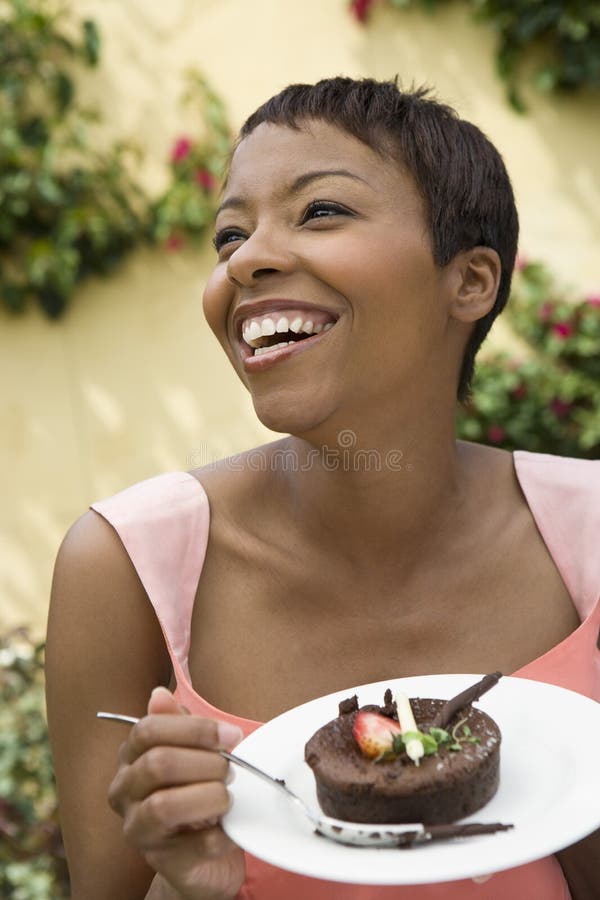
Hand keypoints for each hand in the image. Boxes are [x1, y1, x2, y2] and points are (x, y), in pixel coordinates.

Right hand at [108, 687, 244, 899]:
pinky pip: (193, 845)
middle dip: (206, 762)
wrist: (204, 857)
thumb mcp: (192, 753)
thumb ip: (178, 724)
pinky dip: (221, 833)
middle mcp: (124, 792)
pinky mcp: (162, 863)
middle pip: (158, 763)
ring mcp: (139, 829)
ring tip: (228, 797)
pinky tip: (231, 827)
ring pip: (164, 805)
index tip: (231, 735)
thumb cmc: (198, 793)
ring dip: (209, 796)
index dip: (194, 728)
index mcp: (131, 758)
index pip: (148, 730)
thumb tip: (158, 695)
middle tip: (231, 769)